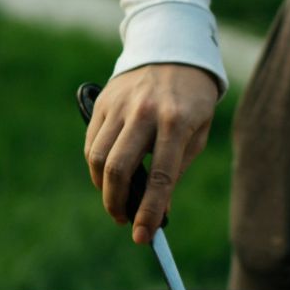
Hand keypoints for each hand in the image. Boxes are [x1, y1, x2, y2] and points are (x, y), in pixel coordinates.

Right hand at [84, 63, 220, 243]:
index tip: (143, 237)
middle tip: (124, 220)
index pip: (160, 176)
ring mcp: (119, 106)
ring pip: (98, 158)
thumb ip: (176, 169)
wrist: (173, 52)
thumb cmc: (191, 101)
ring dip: (103, 188)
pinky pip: (92, 144)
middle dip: (117, 204)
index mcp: (176, 122)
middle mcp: (144, 112)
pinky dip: (96, 168)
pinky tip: (108, 177)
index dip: (150, 211)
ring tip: (116, 201)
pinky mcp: (103, 103)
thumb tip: (157, 209)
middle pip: (118, 168)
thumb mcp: (197, 133)